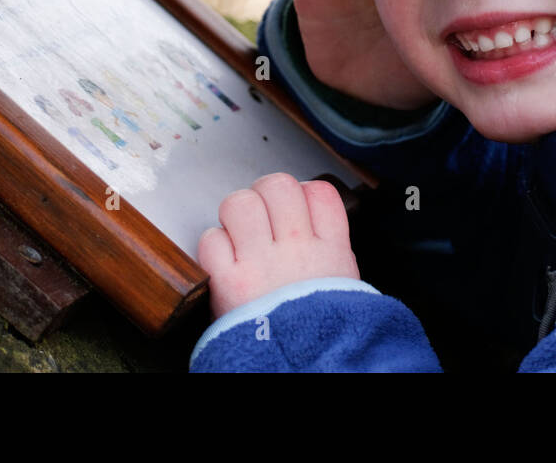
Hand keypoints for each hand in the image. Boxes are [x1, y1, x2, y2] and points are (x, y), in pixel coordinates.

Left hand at [198, 173, 360, 318]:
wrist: (308, 369)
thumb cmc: (322, 333)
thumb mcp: (343, 286)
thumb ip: (329, 250)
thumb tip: (312, 223)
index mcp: (331, 250)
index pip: (319, 191)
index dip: (302, 193)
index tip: (295, 208)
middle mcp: (297, 249)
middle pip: (278, 185)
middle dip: (265, 195)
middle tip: (261, 215)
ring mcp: (262, 262)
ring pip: (241, 202)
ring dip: (236, 214)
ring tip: (239, 234)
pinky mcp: (229, 281)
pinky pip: (212, 239)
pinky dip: (213, 247)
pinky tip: (224, 262)